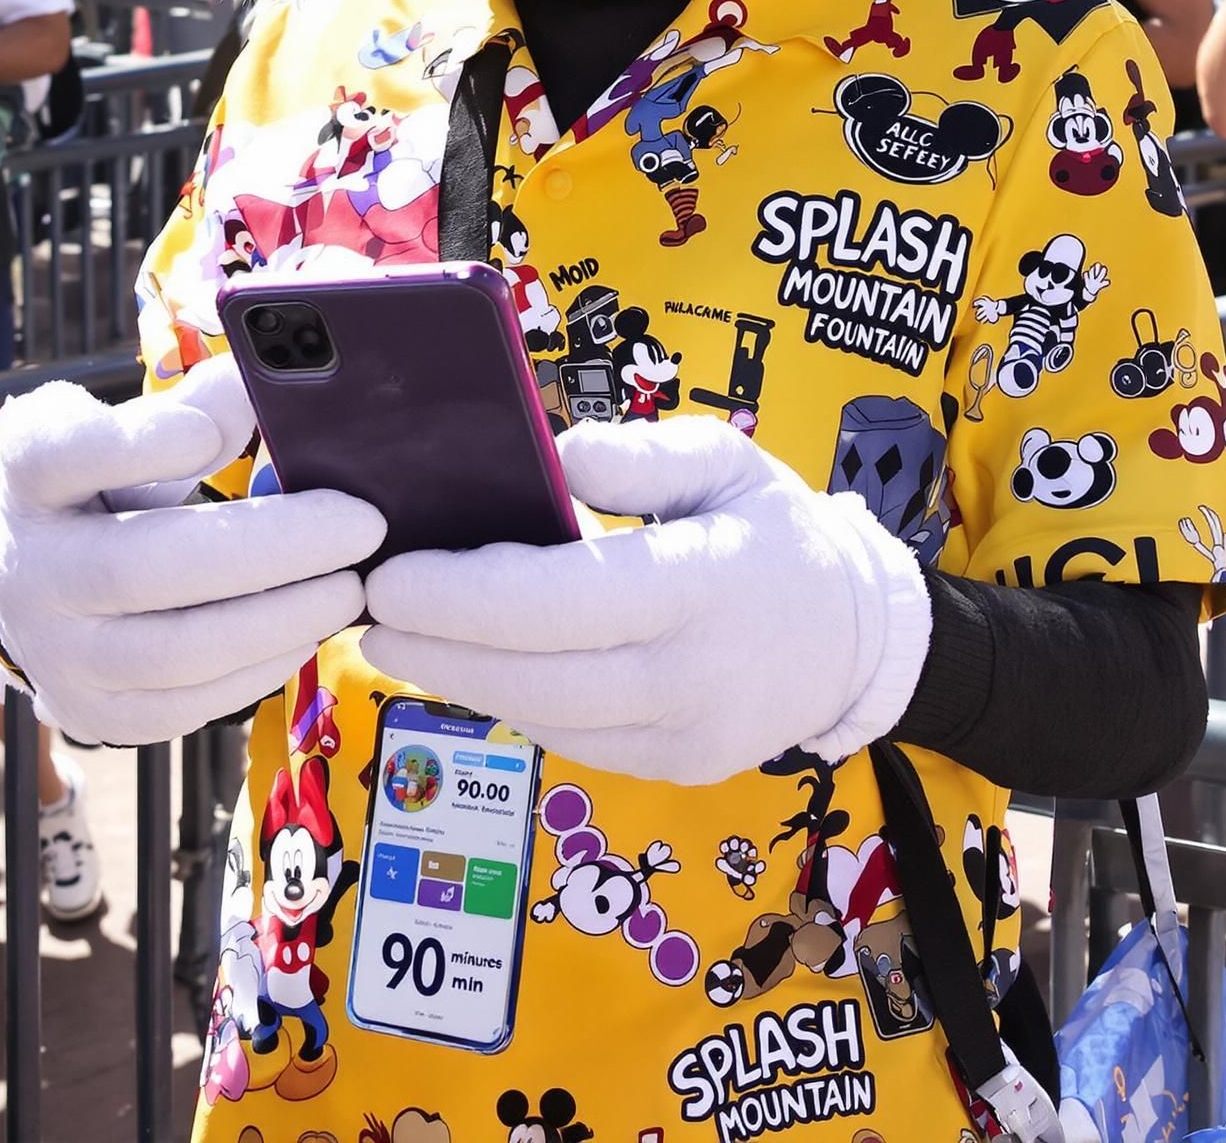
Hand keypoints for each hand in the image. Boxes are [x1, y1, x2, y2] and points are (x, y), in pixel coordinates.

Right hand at [0, 357, 384, 744]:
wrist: (38, 585)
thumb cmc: (109, 483)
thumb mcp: (134, 427)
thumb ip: (200, 406)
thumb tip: (283, 389)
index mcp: (33, 470)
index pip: (62, 452)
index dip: (136, 444)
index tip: (212, 434)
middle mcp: (27, 567)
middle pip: (141, 567)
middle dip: (269, 547)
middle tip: (363, 523)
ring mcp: (52, 653)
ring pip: (173, 652)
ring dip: (279, 619)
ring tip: (351, 586)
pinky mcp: (89, 714)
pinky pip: (184, 706)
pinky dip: (257, 669)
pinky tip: (308, 629)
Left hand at [362, 416, 931, 784]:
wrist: (858, 639)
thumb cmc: (775, 531)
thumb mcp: (724, 459)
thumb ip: (639, 455)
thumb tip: (553, 456)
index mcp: (703, 588)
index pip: (560, 602)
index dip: (463, 593)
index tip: (392, 571)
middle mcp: (692, 678)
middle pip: (534, 678)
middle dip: (434, 646)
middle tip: (367, 609)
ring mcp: (684, 738)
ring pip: (543, 722)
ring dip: (460, 681)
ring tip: (398, 634)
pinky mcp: (674, 769)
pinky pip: (572, 741)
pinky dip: (513, 703)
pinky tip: (471, 664)